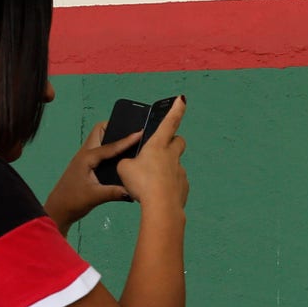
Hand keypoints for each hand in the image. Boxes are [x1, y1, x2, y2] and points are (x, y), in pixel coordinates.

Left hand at [43, 123, 142, 231]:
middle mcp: (85, 154)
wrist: (58, 209)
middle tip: (131, 132)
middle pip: (99, 131)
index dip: (126, 140)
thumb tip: (133, 192)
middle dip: (114, 127)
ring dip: (111, 138)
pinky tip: (120, 158)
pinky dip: (110, 149)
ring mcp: (84, 159)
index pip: (110, 146)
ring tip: (128, 141)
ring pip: (99, 140)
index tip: (139, 132)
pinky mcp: (86, 166)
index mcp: (87, 158)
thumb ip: (114, 192)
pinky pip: (99, 151)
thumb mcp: (95, 197)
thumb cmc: (73, 201)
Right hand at [112, 96, 188, 211]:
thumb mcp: (124, 169)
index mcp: (158, 145)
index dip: (175, 109)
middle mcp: (172, 156)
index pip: (169, 122)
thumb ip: (128, 163)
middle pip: (178, 142)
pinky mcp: (183, 187)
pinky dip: (168, 186)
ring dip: (166, 169)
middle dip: (172, 142)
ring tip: (151, 182)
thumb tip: (132, 166)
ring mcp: (180, 172)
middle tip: (160, 151)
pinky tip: (157, 195)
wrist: (161, 207)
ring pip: (176, 165)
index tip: (181, 99)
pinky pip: (176, 182)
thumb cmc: (142, 183)